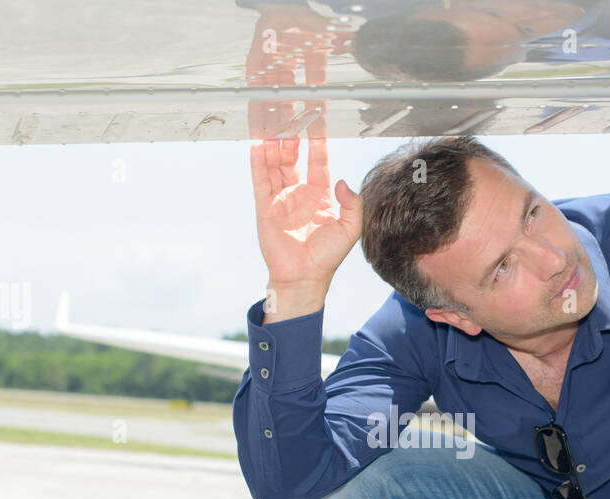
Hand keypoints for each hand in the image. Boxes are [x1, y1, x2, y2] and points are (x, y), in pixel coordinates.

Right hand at [250, 122, 362, 302]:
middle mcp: (299, 191)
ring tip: (270, 118)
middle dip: (290, 131)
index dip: (317, 137)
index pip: (317, 158)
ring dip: (272, 141)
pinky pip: (260, 179)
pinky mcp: (265, 207)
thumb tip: (341, 181)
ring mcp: (280, 198)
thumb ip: (353, 203)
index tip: (316, 115)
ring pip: (274, 162)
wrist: (304, 278)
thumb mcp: (350, 229)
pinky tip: (257, 144)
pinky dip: (258, 162)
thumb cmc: (327, 257)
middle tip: (288, 108)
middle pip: (292, 154)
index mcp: (320, 194)